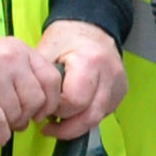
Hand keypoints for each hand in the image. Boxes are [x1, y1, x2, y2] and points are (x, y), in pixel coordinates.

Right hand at [0, 33, 58, 139]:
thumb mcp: (0, 54)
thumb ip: (23, 70)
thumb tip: (44, 100)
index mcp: (19, 49)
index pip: (51, 79)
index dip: (51, 101)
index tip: (43, 112)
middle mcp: (10, 59)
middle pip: (36, 99)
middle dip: (30, 116)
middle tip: (20, 122)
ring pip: (17, 112)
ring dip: (13, 125)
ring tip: (5, 125)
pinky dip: (0, 134)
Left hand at [35, 20, 127, 137]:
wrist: (90, 28)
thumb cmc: (66, 39)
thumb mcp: (44, 53)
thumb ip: (40, 81)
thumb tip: (33, 108)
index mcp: (90, 62)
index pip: (75, 101)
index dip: (56, 110)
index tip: (43, 107)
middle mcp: (110, 74)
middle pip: (90, 116)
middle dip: (67, 126)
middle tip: (48, 126)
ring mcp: (119, 84)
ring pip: (98, 119)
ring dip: (76, 126)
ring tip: (59, 124)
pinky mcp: (121, 91)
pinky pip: (104, 114)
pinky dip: (86, 118)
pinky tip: (73, 113)